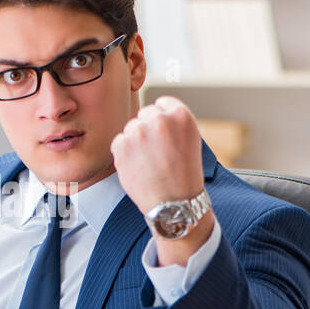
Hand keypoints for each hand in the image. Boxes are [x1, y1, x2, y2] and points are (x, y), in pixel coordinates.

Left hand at [110, 96, 204, 214]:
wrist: (173, 204)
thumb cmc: (184, 175)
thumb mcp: (190, 140)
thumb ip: (172, 123)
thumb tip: (151, 114)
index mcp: (181, 115)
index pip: (163, 104)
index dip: (163, 120)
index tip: (165, 135)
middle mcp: (159, 119)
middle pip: (145, 114)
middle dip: (148, 129)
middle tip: (157, 152)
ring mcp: (138, 132)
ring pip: (131, 128)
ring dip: (136, 141)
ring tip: (149, 163)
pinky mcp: (121, 145)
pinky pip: (119, 142)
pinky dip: (125, 153)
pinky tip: (138, 167)